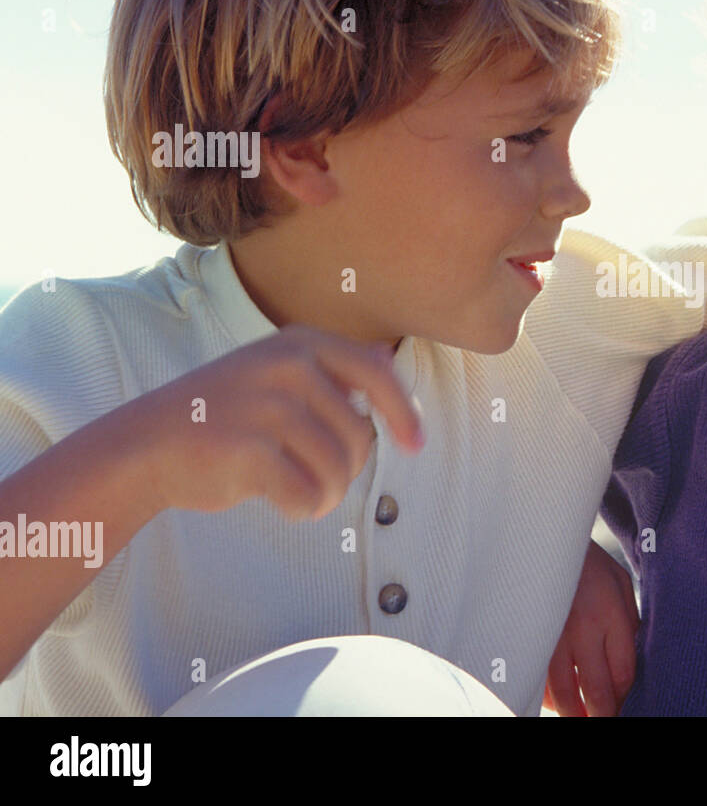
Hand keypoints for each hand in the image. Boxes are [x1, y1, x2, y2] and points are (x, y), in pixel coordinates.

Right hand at [128, 324, 422, 520]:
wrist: (143, 447)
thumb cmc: (224, 417)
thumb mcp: (276, 373)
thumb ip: (331, 371)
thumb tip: (392, 366)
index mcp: (299, 343)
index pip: (376, 372)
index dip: (403, 411)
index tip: (415, 446)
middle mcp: (287, 366)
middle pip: (359, 435)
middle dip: (347, 470)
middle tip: (315, 478)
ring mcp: (267, 405)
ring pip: (338, 469)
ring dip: (325, 494)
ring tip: (296, 490)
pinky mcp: (249, 450)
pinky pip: (308, 494)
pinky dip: (302, 509)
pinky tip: (280, 502)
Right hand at [544, 539, 638, 715]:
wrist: (539, 537)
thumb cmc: (584, 561)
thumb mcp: (619, 581)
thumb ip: (628, 621)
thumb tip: (633, 662)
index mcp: (608, 612)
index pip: (623, 672)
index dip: (625, 696)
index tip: (625, 704)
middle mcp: (580, 628)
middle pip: (595, 689)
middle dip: (603, 715)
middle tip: (606, 721)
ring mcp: (550, 635)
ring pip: (562, 693)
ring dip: (574, 714)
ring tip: (581, 718)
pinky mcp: (526, 637)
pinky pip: (536, 680)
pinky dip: (546, 697)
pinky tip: (557, 701)